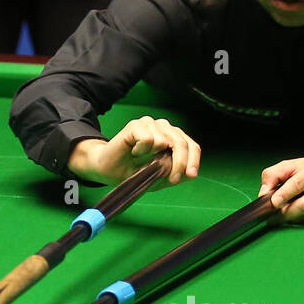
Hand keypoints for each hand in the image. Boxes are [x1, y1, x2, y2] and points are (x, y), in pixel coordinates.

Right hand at [68, 116, 200, 187]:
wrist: (109, 171)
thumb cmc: (134, 172)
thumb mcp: (160, 178)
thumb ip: (176, 173)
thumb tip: (190, 172)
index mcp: (173, 138)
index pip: (192, 145)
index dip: (194, 160)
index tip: (191, 175)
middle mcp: (164, 128)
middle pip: (181, 143)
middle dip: (179, 163)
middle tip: (171, 179)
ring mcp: (150, 124)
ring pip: (165, 141)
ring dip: (154, 156)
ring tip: (142, 159)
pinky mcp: (136, 125)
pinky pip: (148, 139)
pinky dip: (142, 150)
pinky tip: (134, 152)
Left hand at [258, 156, 303, 221]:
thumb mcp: (291, 165)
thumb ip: (273, 175)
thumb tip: (264, 194)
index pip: (296, 185)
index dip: (283, 195)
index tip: (273, 203)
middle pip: (302, 206)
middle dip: (283, 214)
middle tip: (270, 218)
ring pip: (303, 216)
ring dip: (289, 216)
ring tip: (282, 211)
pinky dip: (299, 217)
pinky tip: (299, 209)